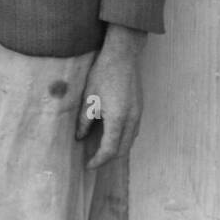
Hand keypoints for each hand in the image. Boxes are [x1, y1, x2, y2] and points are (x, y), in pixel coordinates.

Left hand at [76, 25, 146, 168]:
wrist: (123, 54)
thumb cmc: (104, 72)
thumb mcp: (89, 97)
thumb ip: (84, 121)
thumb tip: (80, 137)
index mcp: (118, 118)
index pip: (110, 149)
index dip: (99, 160)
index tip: (88, 165)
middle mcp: (132, 119)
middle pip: (123, 150)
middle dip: (108, 158)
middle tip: (94, 159)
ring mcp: (138, 113)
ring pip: (130, 141)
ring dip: (117, 148)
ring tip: (101, 147)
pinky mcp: (140, 107)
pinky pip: (133, 130)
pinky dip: (123, 138)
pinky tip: (112, 133)